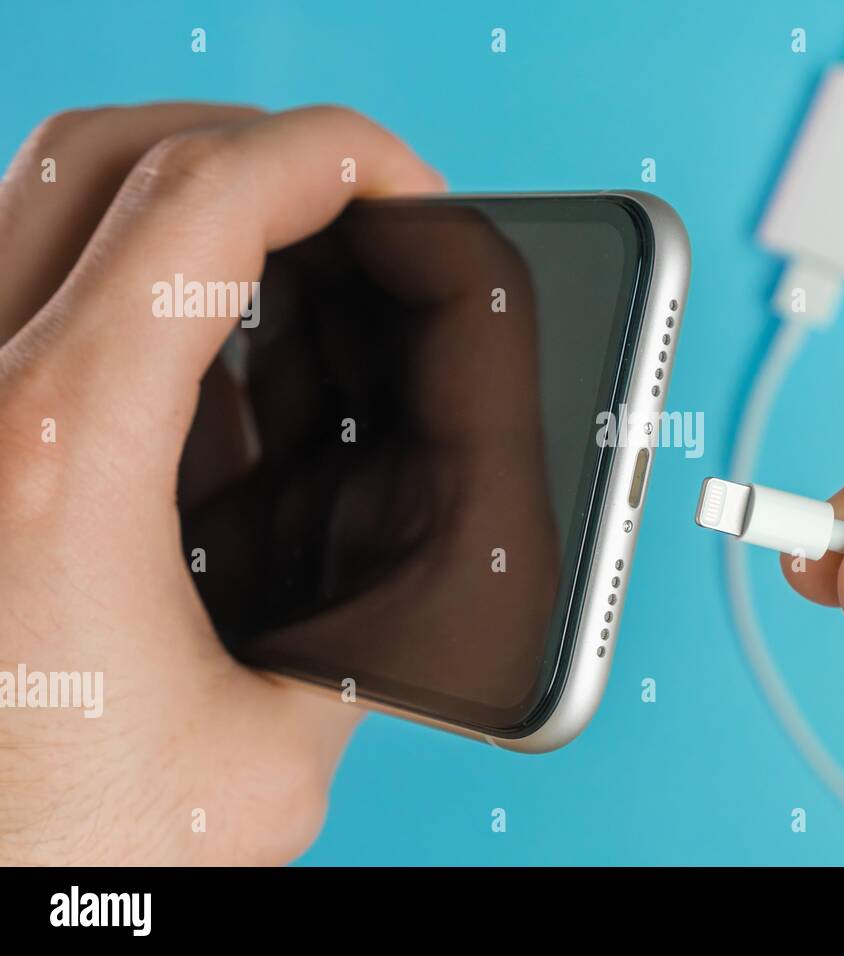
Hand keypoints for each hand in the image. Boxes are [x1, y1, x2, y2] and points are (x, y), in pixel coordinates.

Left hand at [0, 103, 444, 864]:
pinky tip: (196, 393)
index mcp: (59, 458)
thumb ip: (351, 635)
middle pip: (110, 150)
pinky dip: (125, 294)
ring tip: (284, 297)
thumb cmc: (56, 853)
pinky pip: (22, 294)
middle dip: (261, 150)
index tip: (409, 183)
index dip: (333, 156)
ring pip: (45, 201)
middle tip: (354, 212)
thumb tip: (400, 557)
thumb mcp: (269, 751)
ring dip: (187, 212)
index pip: (205, 202)